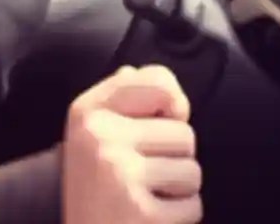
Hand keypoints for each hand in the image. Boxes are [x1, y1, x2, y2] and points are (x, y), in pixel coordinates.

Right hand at [62, 65, 202, 223]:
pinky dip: (179, 220)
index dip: (173, 104)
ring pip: (192, 170)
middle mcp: (98, 135)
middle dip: (174, 160)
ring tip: (145, 200)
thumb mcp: (90, 139)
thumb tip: (139, 70)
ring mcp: (118, 173)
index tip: (162, 121)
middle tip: (141, 178)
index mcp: (87, 111)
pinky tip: (150, 221)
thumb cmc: (93, 195)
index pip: (156, 80)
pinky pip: (192, 206)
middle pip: (184, 132)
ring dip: (179, 192)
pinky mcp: (140, 211)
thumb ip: (117, 100)